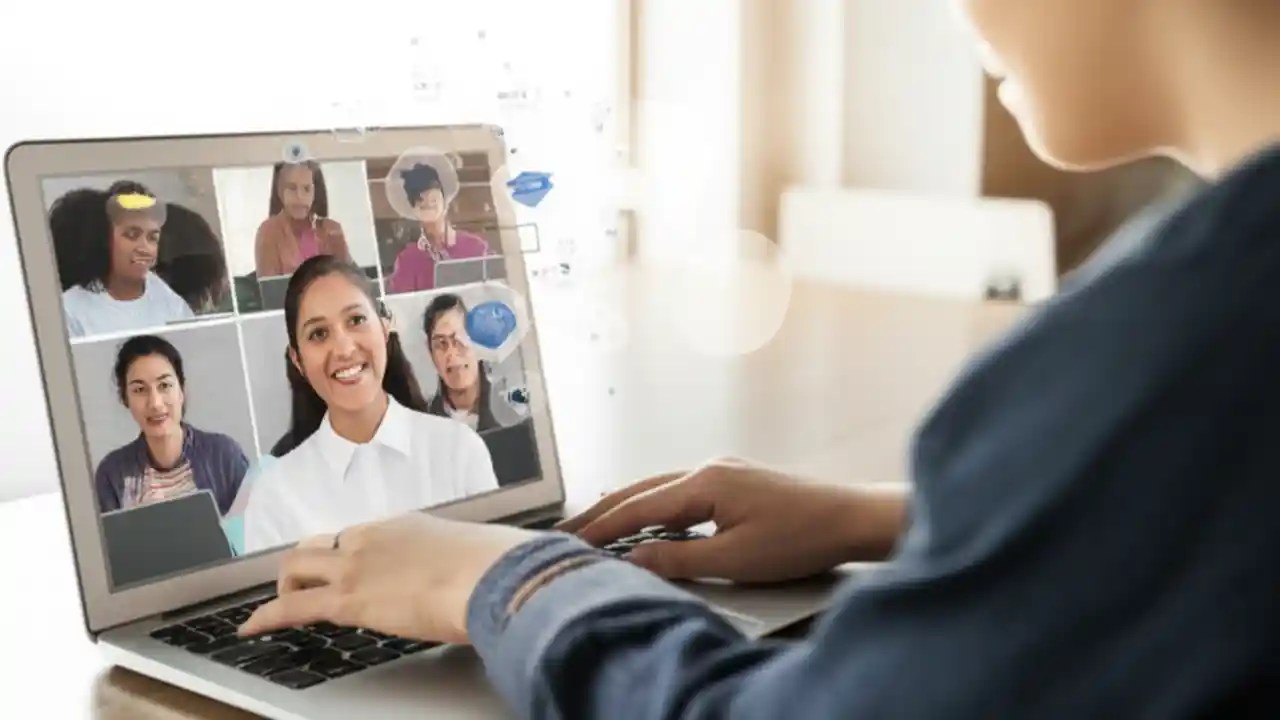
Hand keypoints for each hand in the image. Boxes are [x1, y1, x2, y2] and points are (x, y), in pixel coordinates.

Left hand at [239, 512, 534, 643]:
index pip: (362, 536)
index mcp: (407, 526)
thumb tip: (486, 575)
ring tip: (281, 608)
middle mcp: (375, 538)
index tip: (352, 571)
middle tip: (307, 589)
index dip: (349, 556)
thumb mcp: (480, 556)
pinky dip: (264, 617)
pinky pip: (291, 607)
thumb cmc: (499, 566)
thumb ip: (468, 564)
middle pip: (320, 543)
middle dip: (307, 566)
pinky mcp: (348, 600)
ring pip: (296, 567)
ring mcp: (358, 566)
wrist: (494, 576)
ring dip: (284, 588)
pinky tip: (250, 628)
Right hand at [558, 457, 907, 582]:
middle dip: (602, 512)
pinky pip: (680, 490)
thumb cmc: (802, 537)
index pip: (638, 508)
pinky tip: (648, 517)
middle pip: (641, 490)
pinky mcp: (737, 481)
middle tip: (567, 531)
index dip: (602, 529)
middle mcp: (709, 468)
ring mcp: (724, 471)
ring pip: (659, 487)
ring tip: (594, 523)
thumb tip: (633, 560)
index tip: (570, 543)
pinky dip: (653, 504)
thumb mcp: (734, 560)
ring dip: (626, 506)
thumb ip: (678, 559)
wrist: (851, 518)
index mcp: (705, 482)